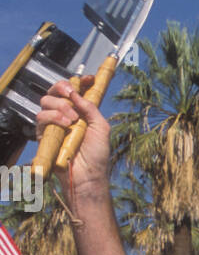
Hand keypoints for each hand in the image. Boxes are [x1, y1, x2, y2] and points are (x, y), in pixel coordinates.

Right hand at [36, 78, 111, 193]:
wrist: (88, 175)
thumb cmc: (97, 155)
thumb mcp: (101, 127)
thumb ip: (91, 108)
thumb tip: (76, 93)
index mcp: (80, 112)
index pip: (75, 91)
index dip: (79, 81)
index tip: (89, 78)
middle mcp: (65, 115)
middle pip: (55, 91)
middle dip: (62, 88)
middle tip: (71, 96)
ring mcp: (54, 124)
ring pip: (46, 101)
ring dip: (60, 107)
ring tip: (72, 121)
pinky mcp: (44, 134)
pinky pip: (42, 117)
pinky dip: (53, 117)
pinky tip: (66, 126)